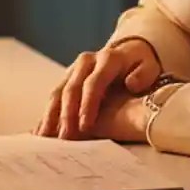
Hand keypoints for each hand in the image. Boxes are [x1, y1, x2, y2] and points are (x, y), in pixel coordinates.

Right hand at [34, 38, 160, 139]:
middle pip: (71, 89)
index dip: (87, 105)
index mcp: (107, 58)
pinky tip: (40, 132)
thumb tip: (131, 84)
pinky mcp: (66, 79)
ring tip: (44, 138)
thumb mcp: (149, 66)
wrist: (128, 51)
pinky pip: (54, 98)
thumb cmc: (141, 65)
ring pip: (58, 93)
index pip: (93, 83)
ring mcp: (73, 70)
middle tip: (63, 138)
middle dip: (66, 115)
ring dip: (50, 116)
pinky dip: (47, 115)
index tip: (84, 126)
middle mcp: (86, 62)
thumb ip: (143, 74)